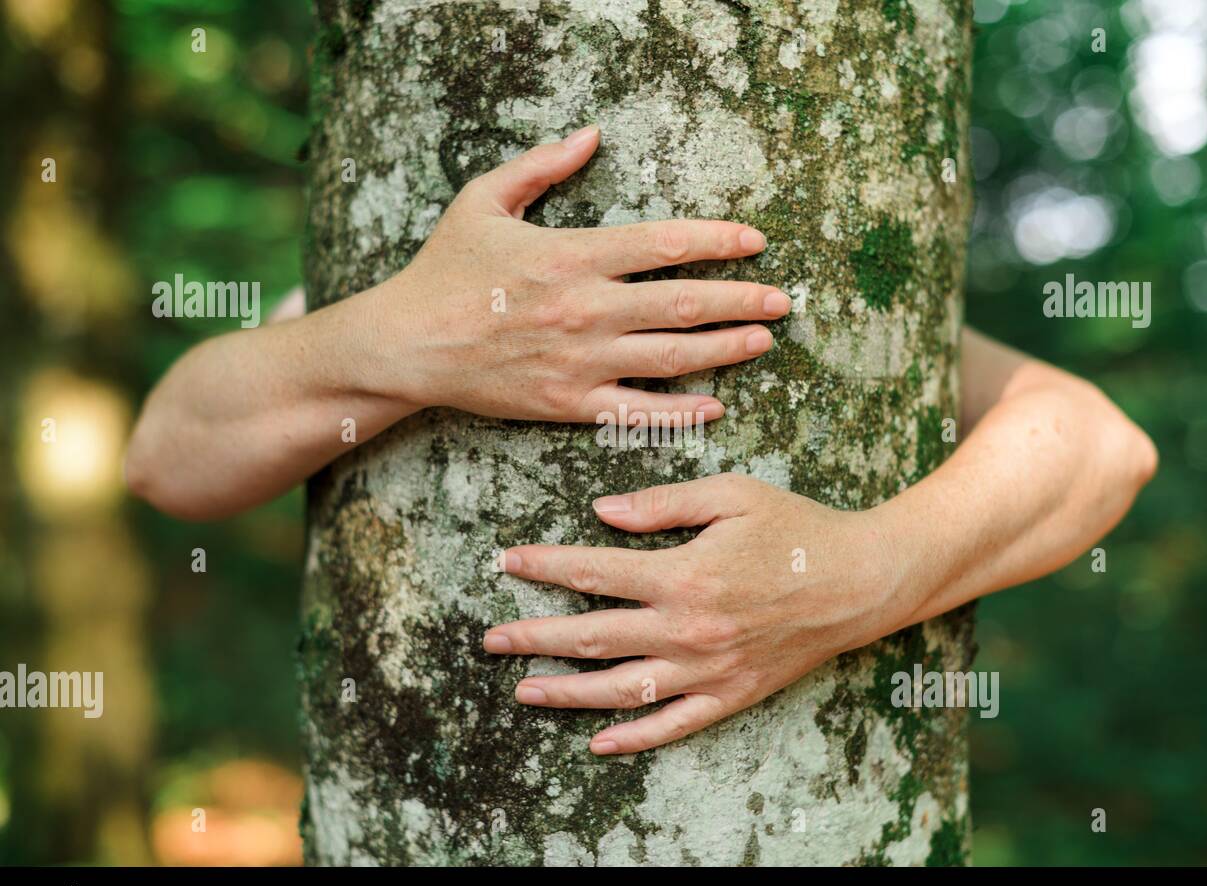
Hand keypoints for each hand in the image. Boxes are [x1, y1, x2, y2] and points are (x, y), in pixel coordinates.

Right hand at [376, 126, 790, 422]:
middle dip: (741, 299)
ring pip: (672, 357)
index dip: (717, 240)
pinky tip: (715, 405)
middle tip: (781, 299)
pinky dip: (679, 412)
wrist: (406, 345)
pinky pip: (636, 412)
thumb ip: (541, 166)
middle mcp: (586, 309)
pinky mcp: (567, 404)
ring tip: (763, 341)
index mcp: (571, 254)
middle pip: (683, 303)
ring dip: (726, 349)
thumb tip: (591, 135)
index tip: (754, 240)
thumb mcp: (483, 201)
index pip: (663, 244)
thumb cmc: (444, 270)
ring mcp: (580, 361)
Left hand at [487, 474, 902, 753]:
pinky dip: (633, 738)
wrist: (862, 582)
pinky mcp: (731, 695)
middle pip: (593, 638)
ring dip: (566, 693)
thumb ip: (663, 504)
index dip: (544, 567)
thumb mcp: (732, 495)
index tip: (507, 562)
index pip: (593, 574)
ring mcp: (708, 670)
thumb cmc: (797, 530)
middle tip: (490, 640)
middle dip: (534, 638)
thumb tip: (601, 512)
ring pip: (621, 691)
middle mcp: (688, 630)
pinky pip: (673, 726)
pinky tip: (598, 742)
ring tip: (523, 691)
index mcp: (684, 575)